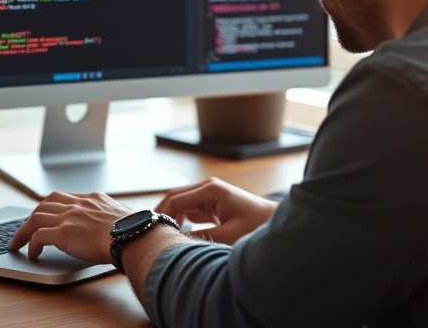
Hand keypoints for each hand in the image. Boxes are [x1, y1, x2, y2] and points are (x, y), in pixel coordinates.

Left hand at [8, 191, 131, 262]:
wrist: (134, 236)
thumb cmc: (135, 232)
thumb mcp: (124, 217)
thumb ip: (115, 220)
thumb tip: (120, 229)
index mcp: (94, 199)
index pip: (66, 197)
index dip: (53, 206)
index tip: (48, 214)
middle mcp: (79, 204)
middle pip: (46, 203)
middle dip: (34, 215)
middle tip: (27, 227)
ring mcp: (70, 217)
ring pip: (36, 217)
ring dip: (24, 231)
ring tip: (18, 242)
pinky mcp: (63, 232)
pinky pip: (38, 236)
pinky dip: (31, 244)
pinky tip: (32, 254)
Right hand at [155, 177, 277, 244]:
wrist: (277, 222)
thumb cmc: (257, 227)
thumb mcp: (227, 236)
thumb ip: (199, 237)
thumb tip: (175, 240)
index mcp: (210, 190)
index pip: (175, 200)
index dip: (161, 215)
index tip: (153, 233)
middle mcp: (208, 187)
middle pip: (174, 197)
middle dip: (162, 213)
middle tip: (151, 233)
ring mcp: (210, 194)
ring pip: (181, 203)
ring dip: (171, 216)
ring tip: (161, 234)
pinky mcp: (214, 203)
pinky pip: (190, 209)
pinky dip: (181, 218)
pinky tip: (176, 232)